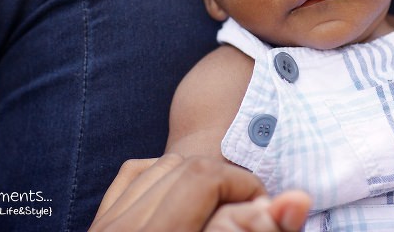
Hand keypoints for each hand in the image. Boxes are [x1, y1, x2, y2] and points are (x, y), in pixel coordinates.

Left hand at [89, 154, 310, 230]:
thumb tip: (294, 198)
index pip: (202, 177)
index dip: (244, 185)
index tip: (265, 209)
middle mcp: (123, 228)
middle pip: (182, 168)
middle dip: (225, 181)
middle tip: (249, 211)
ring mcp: (105, 226)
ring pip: (156, 168)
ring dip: (195, 178)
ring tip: (220, 208)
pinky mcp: (99, 227)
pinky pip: (128, 179)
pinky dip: (158, 177)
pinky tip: (179, 195)